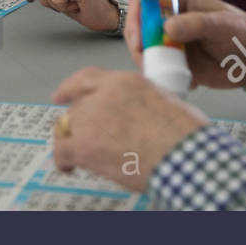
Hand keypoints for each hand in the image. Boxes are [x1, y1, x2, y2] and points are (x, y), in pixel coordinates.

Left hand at [51, 68, 206, 192]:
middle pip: (77, 105)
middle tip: (83, 137)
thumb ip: (139, 103)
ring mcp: (92, 119)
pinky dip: (63, 160)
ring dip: (72, 140)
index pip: (87, 77)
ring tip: (79, 155)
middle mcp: (105, 95)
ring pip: (67, 126)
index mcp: (126, 82)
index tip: (61, 94)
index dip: (69, 87)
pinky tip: (69, 166)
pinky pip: (61, 150)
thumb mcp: (164, 102)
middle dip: (79, 122)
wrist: (184, 158)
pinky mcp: (84, 145)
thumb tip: (133, 117)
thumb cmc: (185, 137)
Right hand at [124, 0, 245, 91]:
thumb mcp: (222, 24)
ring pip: (145, 51)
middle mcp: (171, 20)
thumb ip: (197, 23)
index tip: (138, 36)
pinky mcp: (176, 64)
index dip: (137, 15)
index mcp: (180, 0)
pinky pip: (159, 70)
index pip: (147, 0)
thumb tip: (167, 27)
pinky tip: (184, 81)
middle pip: (139, 27)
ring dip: (147, 63)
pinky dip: (163, 77)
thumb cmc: (243, 33)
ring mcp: (171, 43)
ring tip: (165, 72)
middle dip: (137, 44)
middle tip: (144, 58)